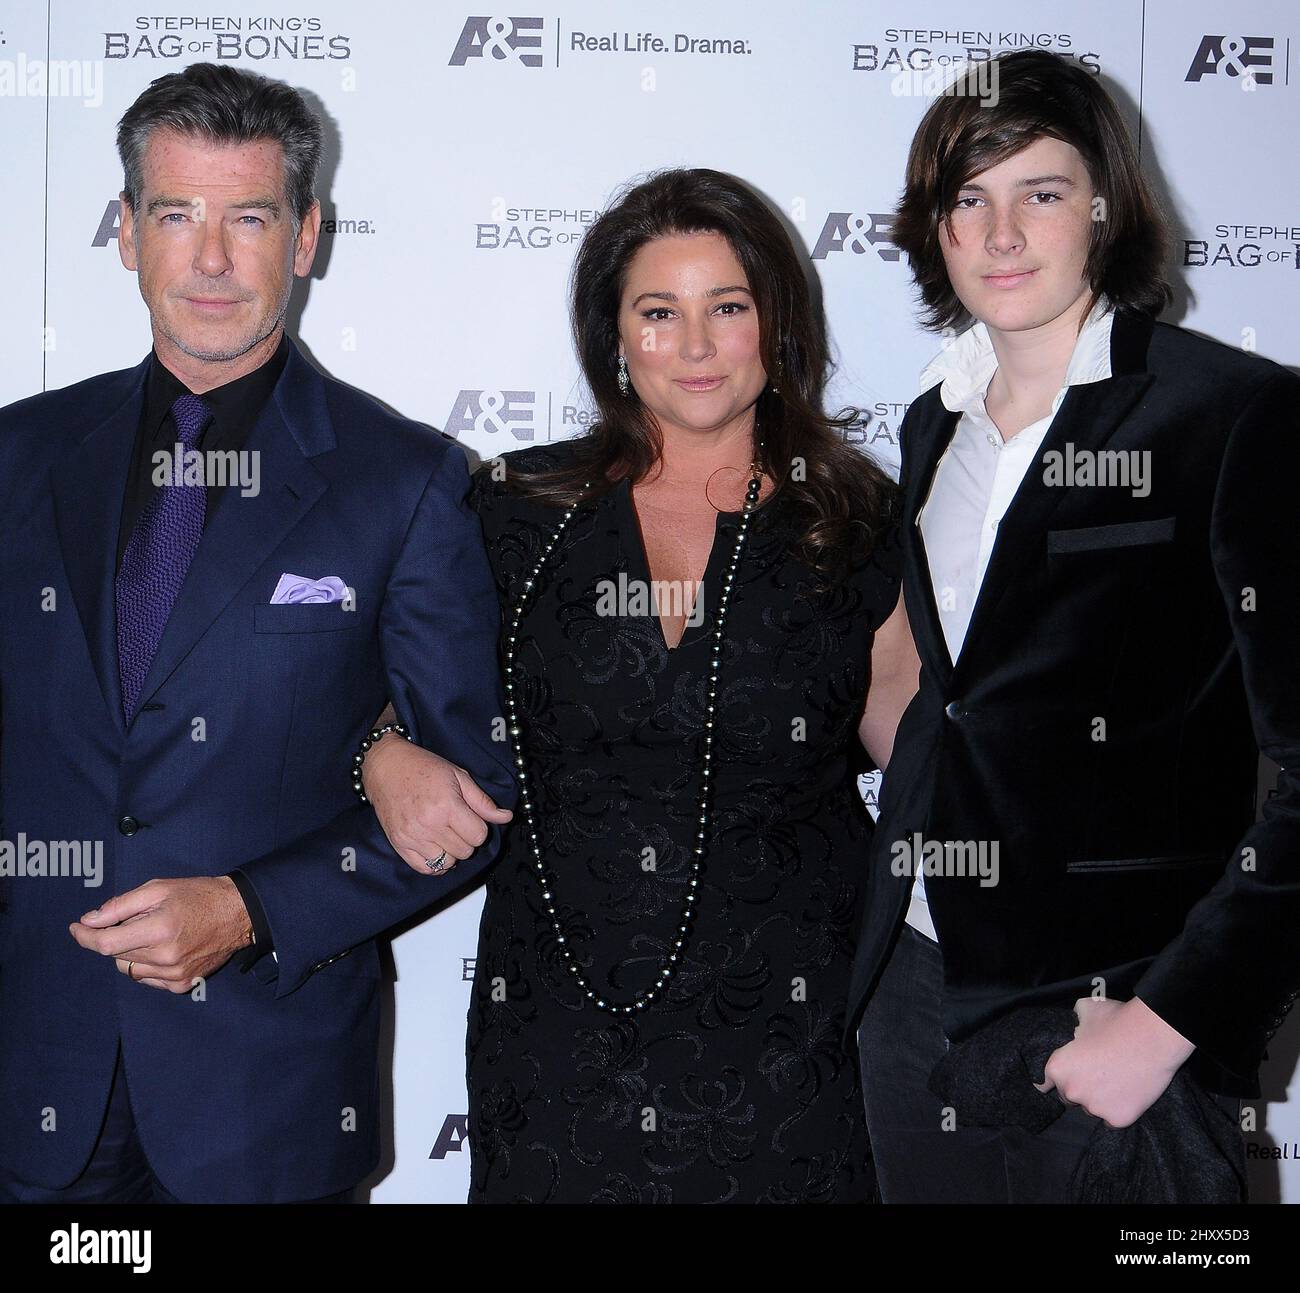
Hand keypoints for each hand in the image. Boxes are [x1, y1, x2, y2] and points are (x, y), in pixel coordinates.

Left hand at [69, 876, 251, 991]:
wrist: (239, 914)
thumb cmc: (199, 895)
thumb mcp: (159, 888)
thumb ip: (120, 905)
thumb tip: (89, 920)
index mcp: (160, 929)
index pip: (106, 944)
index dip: (85, 937)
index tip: (76, 927)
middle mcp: (166, 957)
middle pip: (117, 955)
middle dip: (117, 936)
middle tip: (138, 919)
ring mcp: (174, 975)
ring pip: (130, 969)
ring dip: (131, 952)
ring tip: (153, 933)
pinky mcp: (183, 985)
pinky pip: (147, 980)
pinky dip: (147, 965)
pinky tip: (163, 949)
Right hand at [363, 733, 512, 874]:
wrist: (386, 766)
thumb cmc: (424, 767)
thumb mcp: (459, 776)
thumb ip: (482, 801)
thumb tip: (506, 817)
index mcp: (447, 806)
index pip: (478, 835)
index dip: (479, 827)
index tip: (471, 818)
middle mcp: (429, 825)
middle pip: (465, 851)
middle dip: (467, 839)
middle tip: (458, 824)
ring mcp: (412, 837)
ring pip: (447, 862)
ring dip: (452, 852)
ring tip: (445, 834)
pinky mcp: (399, 844)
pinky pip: (425, 869)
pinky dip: (435, 863)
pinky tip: (436, 848)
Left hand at [1035, 995, 1196, 1127]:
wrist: (1153, 1037)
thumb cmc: (1116, 1021)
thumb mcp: (1086, 1010)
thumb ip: (1074, 1021)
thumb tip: (1075, 1023)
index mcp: (1058, 1068)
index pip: (1046, 1083)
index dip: (1059, 1078)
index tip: (1068, 1076)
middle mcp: (1071, 1091)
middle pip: (1069, 1097)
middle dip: (1080, 1088)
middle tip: (1098, 1074)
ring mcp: (1095, 1108)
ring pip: (1092, 1109)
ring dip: (1099, 1100)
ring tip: (1116, 1080)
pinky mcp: (1118, 1119)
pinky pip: (1112, 1120)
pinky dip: (1118, 1110)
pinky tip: (1127, 1094)